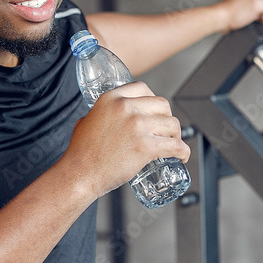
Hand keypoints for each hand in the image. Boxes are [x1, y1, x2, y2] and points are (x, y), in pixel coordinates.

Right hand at [63, 82, 189, 198]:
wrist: (79, 174)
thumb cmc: (81, 153)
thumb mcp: (86, 121)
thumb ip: (98, 114)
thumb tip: (103, 115)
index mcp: (112, 98)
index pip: (143, 88)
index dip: (153, 99)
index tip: (155, 111)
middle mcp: (125, 107)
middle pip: (162, 104)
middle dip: (167, 117)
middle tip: (165, 131)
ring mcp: (137, 126)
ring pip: (172, 124)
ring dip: (176, 134)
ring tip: (173, 144)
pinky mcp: (145, 146)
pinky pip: (176, 145)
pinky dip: (184, 151)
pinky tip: (182, 156)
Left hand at [217, 0, 262, 52]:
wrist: (218, 19)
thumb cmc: (234, 13)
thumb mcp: (258, 6)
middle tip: (259, 21)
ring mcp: (249, 2)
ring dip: (262, 23)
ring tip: (253, 24)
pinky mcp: (244, 10)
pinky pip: (255, 16)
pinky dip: (255, 23)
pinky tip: (250, 26)